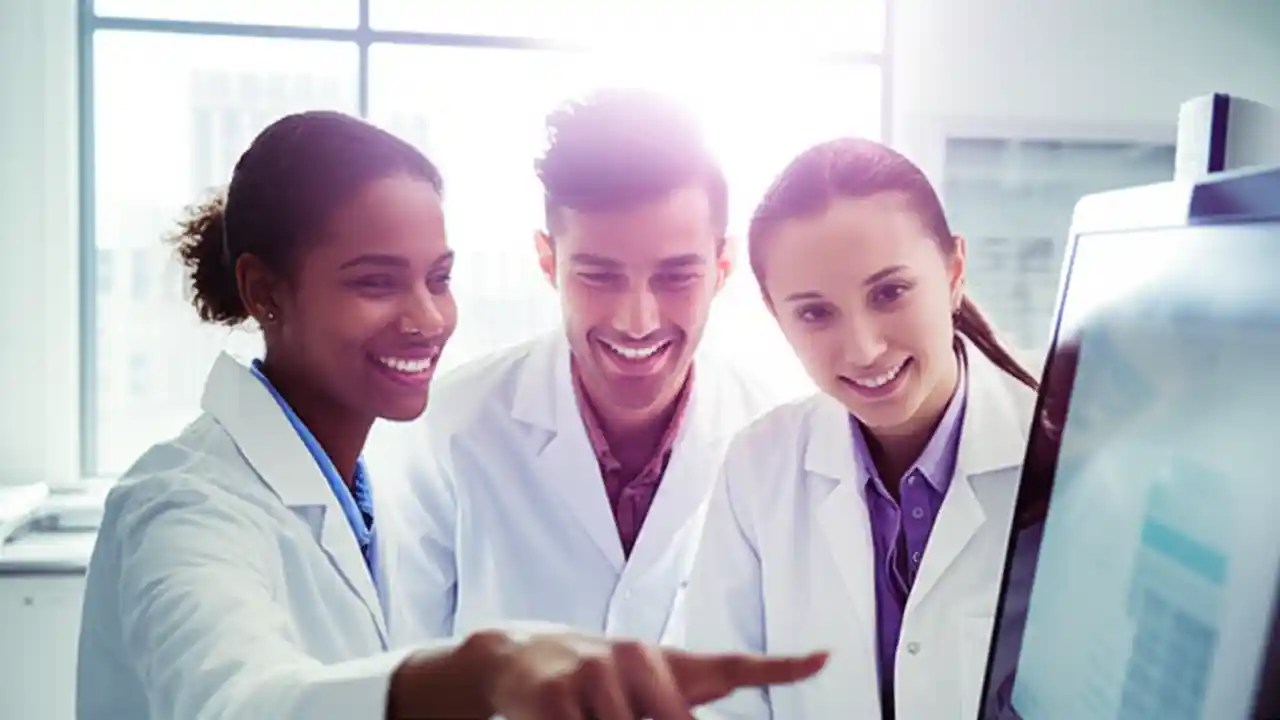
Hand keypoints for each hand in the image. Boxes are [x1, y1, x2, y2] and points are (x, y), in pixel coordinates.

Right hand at [477, 630, 827, 719]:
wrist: (521, 655)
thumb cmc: (598, 676)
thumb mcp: (649, 683)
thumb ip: (681, 703)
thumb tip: (737, 692)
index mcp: (668, 658)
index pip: (735, 664)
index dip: (782, 665)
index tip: (821, 657)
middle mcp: (637, 656)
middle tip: (622, 713)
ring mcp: (594, 676)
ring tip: (589, 714)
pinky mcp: (553, 699)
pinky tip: (567, 719)